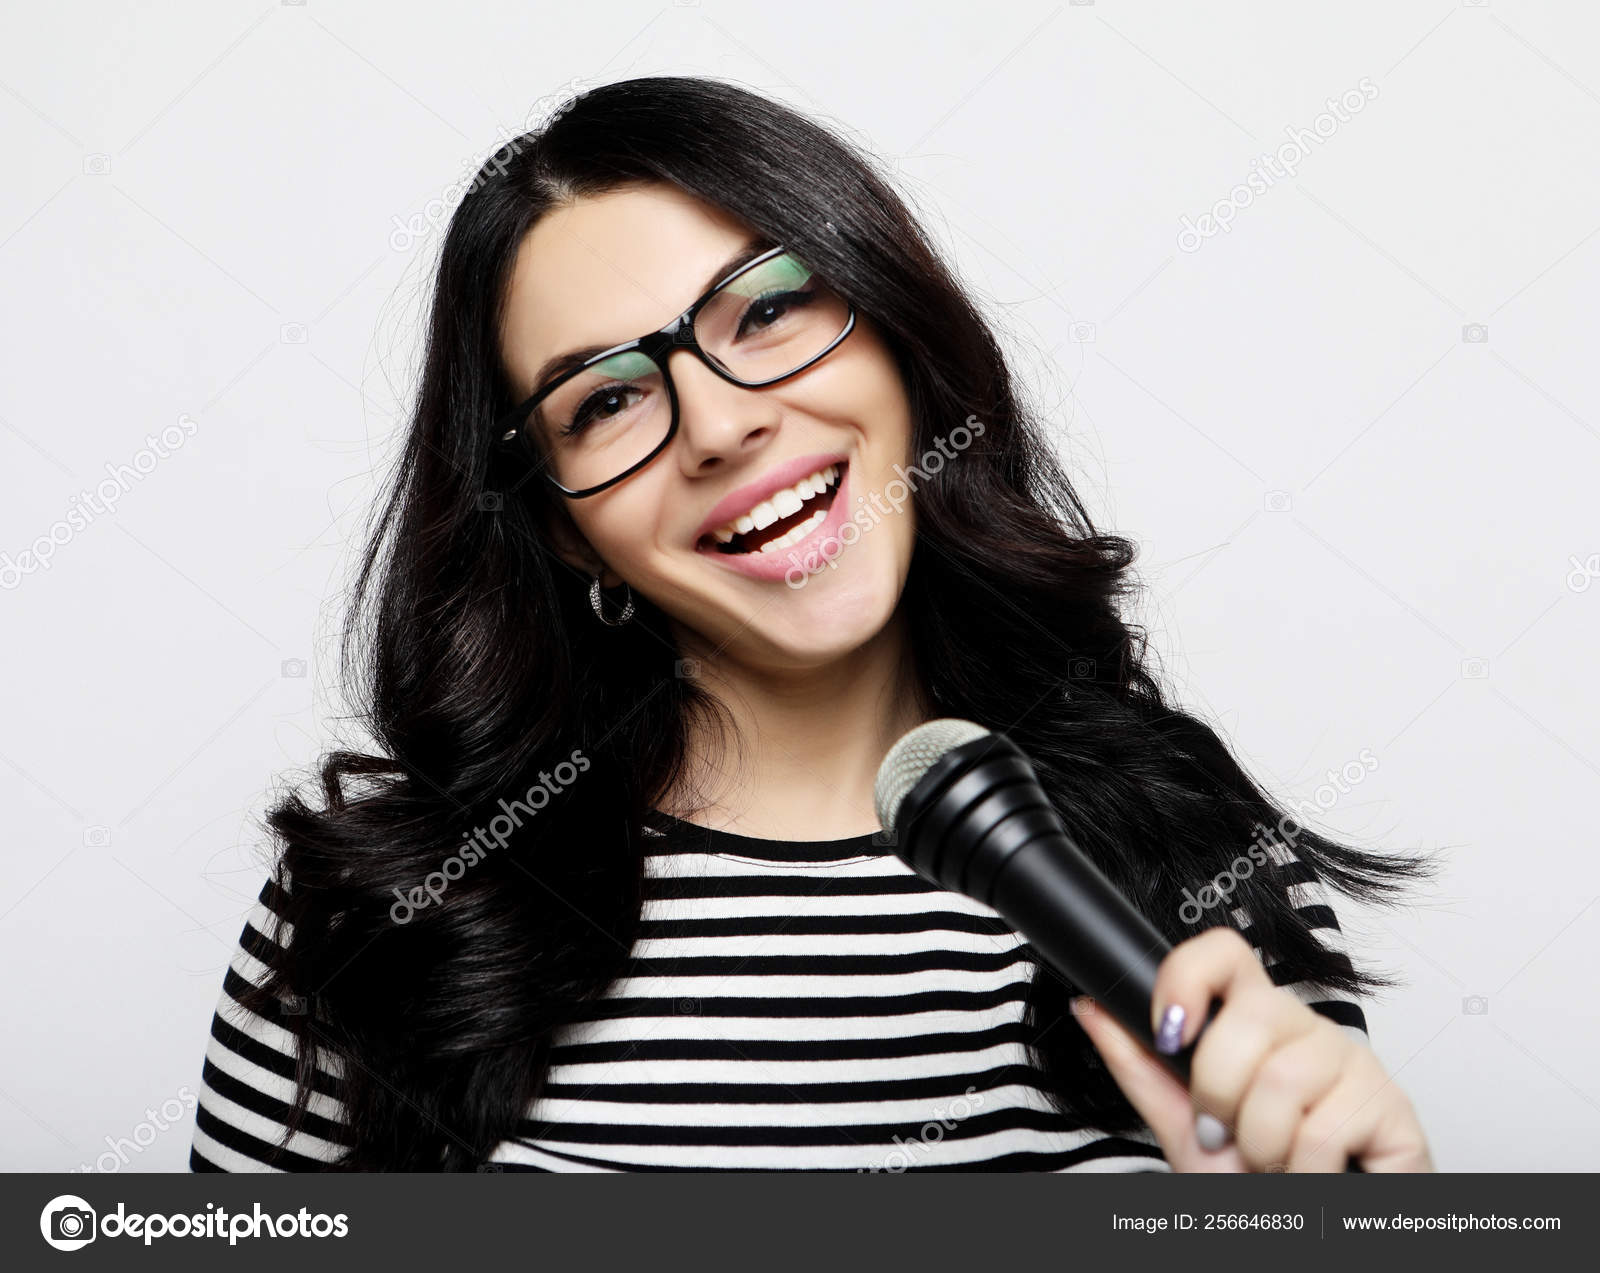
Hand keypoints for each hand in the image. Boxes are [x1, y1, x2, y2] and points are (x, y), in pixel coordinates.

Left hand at [1072, 927, 1432, 1171]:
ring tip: (1270, 1160)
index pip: (1222, 954)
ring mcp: (1352, 1062)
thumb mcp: (1179, 1123)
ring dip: (1260, 1145)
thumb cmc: (1249, 1179)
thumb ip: (1137, 1063)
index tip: (1168, 1031)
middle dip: (1217, 1095)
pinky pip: (1324, 1131)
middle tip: (1225, 1134)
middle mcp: (1304, 1029)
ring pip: (1281, 1082)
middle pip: (1246, 1019)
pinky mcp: (1393, 1106)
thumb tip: (1091, 1005)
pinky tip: (1307, 1175)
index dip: (1187, 978)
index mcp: (1252, 1022)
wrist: (1305, 1232)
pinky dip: (1301, 1173)